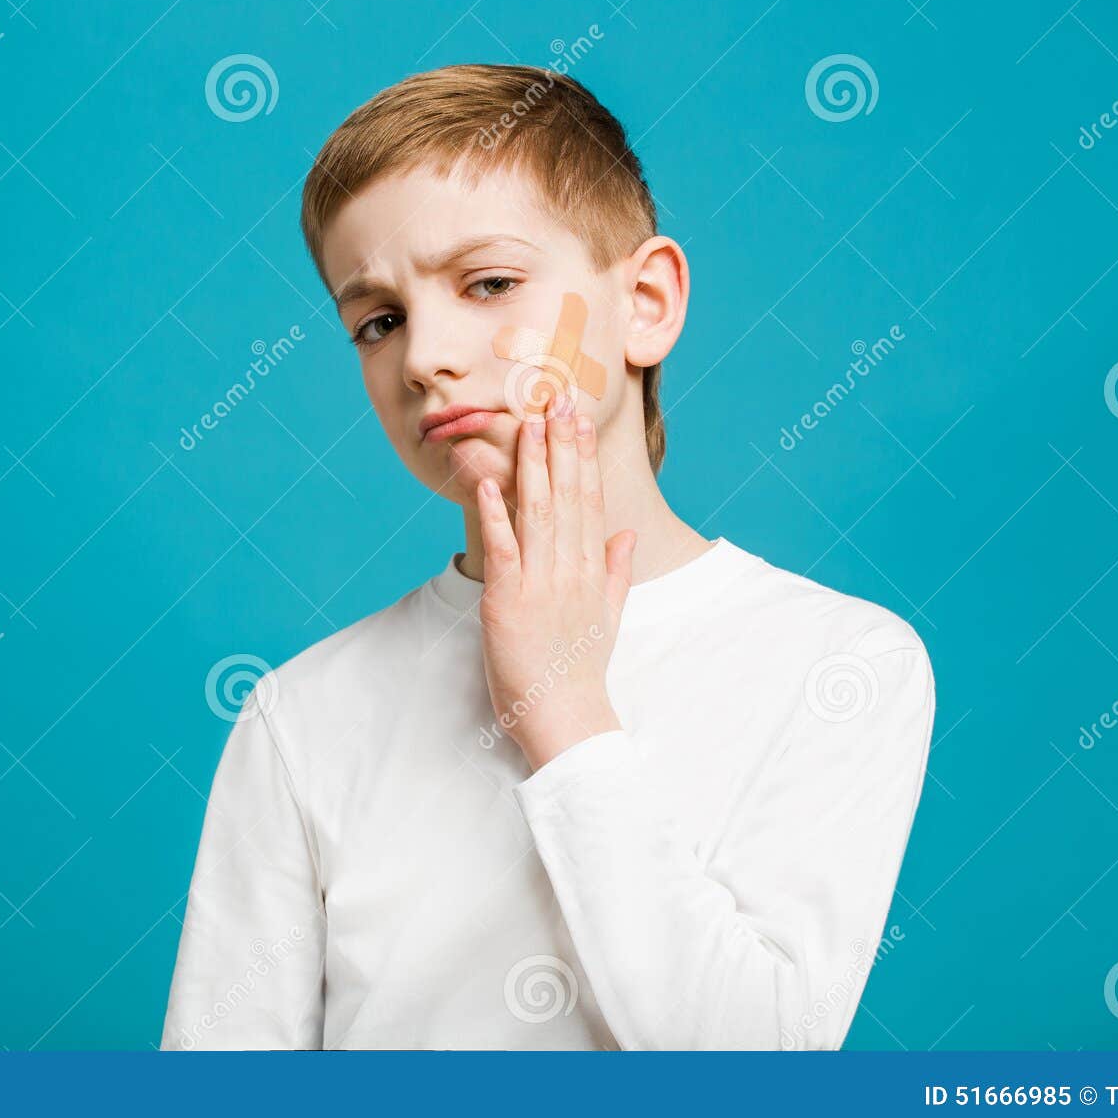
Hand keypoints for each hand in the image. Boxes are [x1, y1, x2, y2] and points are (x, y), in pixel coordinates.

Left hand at [475, 393, 637, 770]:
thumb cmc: (581, 671)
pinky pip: (502, 549)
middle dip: (560, 445)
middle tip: (556, 399)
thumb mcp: (608, 617)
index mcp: (592, 570)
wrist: (567, 718)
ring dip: (533, 465)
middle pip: (567, 495)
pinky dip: (495, 513)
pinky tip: (489, 480)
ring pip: (538, 512)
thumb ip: (618, 572)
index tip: (578, 419)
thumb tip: (628, 535)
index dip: (582, 456)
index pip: (589, 500)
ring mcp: (541, 584)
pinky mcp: (509, 602)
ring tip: (529, 424)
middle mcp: (570, 570)